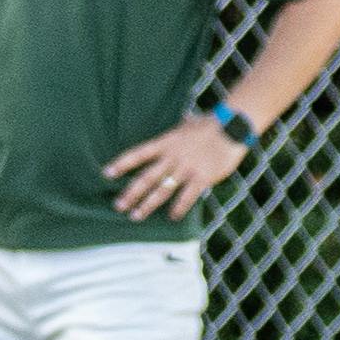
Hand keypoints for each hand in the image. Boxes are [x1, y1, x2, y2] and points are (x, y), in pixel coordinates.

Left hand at [102, 114, 248, 220]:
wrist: (233, 126)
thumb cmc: (210, 124)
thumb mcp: (187, 123)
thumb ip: (178, 129)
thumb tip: (180, 121)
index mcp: (166, 142)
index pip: (138, 153)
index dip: (122, 164)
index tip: (106, 174)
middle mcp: (172, 156)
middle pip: (146, 177)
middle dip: (130, 193)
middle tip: (117, 206)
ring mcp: (186, 168)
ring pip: (162, 190)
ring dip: (147, 205)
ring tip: (135, 216)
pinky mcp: (202, 178)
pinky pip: (186, 197)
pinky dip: (178, 208)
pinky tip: (171, 217)